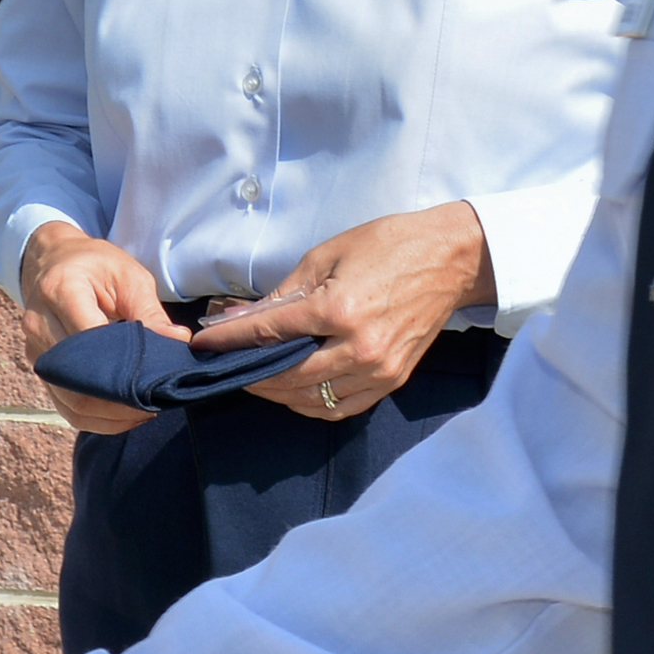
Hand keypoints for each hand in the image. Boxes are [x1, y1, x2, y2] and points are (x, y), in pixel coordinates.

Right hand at [18, 221, 170, 436]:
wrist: (53, 261)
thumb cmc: (94, 266)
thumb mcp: (128, 276)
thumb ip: (150, 312)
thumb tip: (178, 343)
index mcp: (60, 290)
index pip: (92, 339)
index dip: (126, 364)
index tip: (157, 376)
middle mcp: (39, 323)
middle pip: (79, 377)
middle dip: (120, 397)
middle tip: (155, 401)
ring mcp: (34, 350)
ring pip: (71, 400)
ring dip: (109, 413)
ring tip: (144, 409)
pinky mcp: (39, 370)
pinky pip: (65, 406)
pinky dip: (96, 417)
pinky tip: (123, 414)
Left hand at [194, 201, 493, 421]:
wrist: (449, 259)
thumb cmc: (387, 246)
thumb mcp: (326, 256)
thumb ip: (283, 293)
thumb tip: (242, 317)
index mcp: (339, 310)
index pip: (269, 333)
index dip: (230, 340)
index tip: (203, 344)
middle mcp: (358, 347)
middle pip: (286, 376)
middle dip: (249, 374)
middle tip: (226, 367)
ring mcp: (378, 369)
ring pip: (312, 399)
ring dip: (278, 394)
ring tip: (256, 379)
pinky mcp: (392, 380)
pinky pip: (342, 407)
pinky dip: (312, 404)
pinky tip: (294, 391)